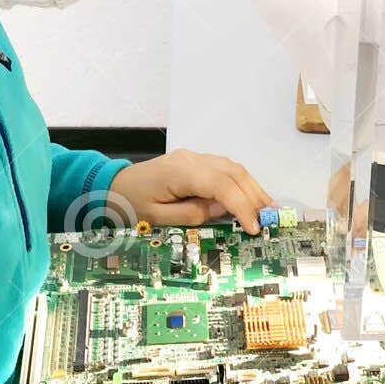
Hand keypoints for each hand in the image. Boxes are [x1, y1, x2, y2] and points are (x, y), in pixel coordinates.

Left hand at [109, 150, 274, 233]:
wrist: (113, 185)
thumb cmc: (131, 204)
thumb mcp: (157, 218)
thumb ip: (192, 214)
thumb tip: (221, 211)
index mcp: (180, 172)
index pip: (221, 185)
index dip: (241, 206)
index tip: (254, 227)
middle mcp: (192, 159)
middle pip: (234, 172)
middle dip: (255, 196)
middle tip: (272, 219)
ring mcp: (195, 157)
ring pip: (234, 168)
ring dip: (253, 188)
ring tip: (267, 210)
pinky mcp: (196, 161)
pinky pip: (225, 169)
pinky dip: (241, 184)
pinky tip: (250, 198)